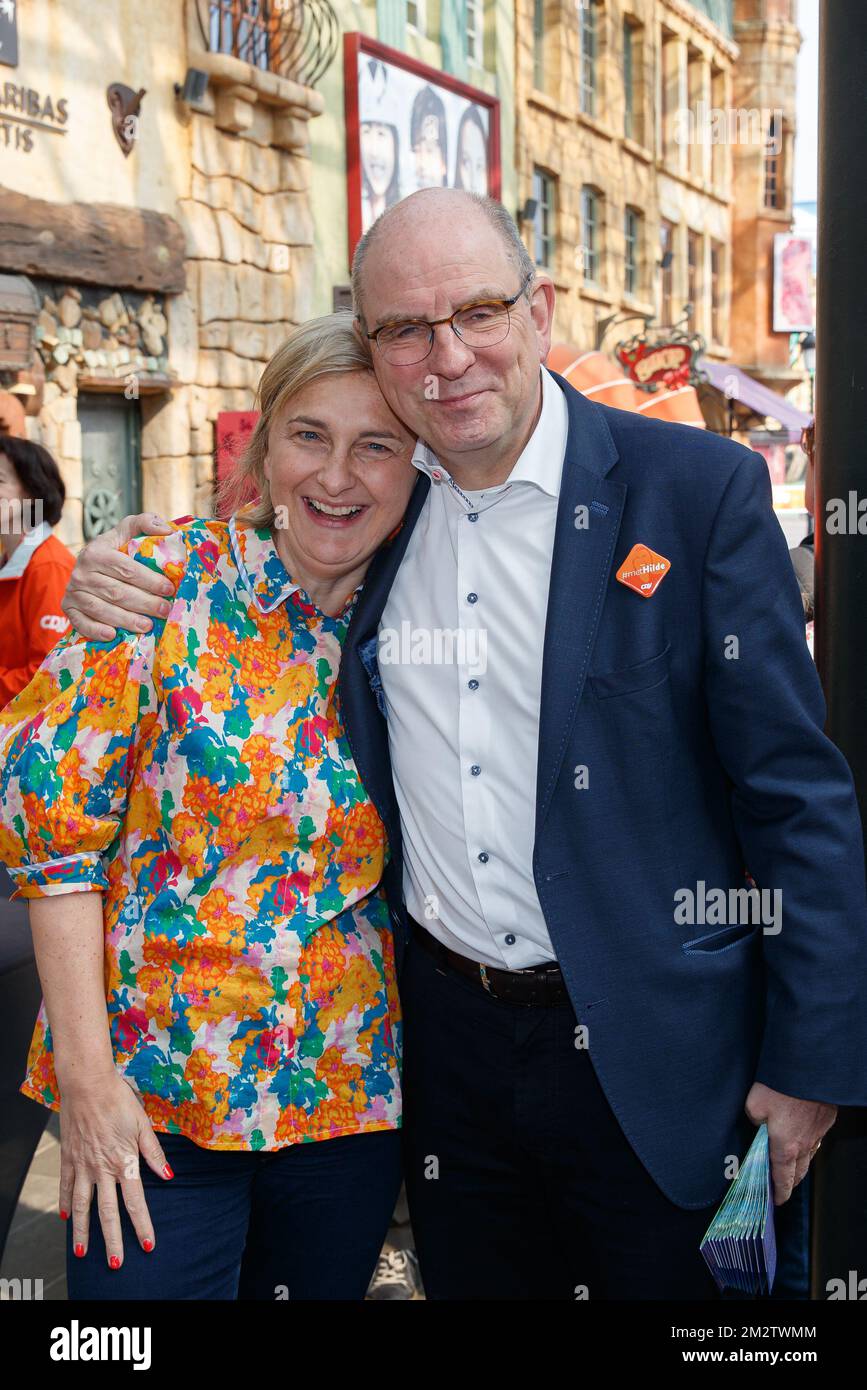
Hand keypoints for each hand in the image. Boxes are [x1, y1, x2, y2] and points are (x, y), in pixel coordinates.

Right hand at [59, 1070, 172, 1268]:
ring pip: (82, 1206)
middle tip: (116, 1264)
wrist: (87, 1084)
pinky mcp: (68, 1158)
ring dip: (84, 1231)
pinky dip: (64, 1204)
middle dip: (112, 1240)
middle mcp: (102, 1168)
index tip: (147, 1244)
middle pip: (108, 1212)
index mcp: (124, 1161)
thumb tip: (169, 1177)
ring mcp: (82, 1165)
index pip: (135, 1201)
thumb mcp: (143, 1124)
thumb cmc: (119, 1100)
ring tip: (83, 1253)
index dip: (142, 1225)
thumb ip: (154, 1154)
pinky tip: (65, 1220)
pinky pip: (65, 1187)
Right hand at [61, 513, 175, 641]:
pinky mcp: (69, 608)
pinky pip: (81, 622)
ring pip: (101, 609)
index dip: (149, 580)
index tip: (169, 589)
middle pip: (116, 592)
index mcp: (96, 552)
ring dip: (126, 620)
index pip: (126, 568)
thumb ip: (146, 523)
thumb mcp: (128, 530)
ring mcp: (73, 591)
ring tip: (148, 626)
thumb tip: (168, 531)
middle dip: (144, 603)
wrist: (90, 564)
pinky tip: (114, 635)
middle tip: (165, 610)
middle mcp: (81, 572)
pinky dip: (97, 630)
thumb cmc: (116, 549)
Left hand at [744, 1081, 835, 1204]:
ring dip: (801, 1165)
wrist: (808, 1069)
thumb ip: (755, 1121)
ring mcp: (818, 1132)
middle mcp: (805, 1145)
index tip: (777, 1201)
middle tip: (783, 1187)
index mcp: (785, 1147)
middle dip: (790, 1183)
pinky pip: (817, 1140)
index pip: (783, 1179)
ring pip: (810, 1156)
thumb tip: (760, 1124)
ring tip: (792, 1167)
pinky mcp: (826, 1119)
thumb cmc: (778, 1087)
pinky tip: (804, 1139)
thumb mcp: (753, 1105)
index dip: (780, 1193)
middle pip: (799, 1172)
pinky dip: (810, 1146)